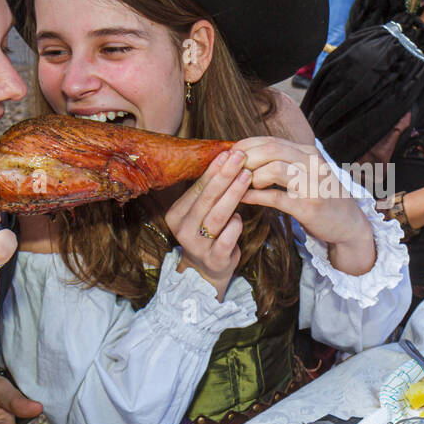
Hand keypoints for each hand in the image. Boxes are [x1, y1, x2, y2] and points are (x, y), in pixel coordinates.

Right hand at [165, 149, 249, 299]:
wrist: (206, 271)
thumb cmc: (209, 234)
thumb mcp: (203, 212)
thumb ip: (210, 191)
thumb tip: (228, 156)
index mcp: (176, 213)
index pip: (197, 187)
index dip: (214, 169)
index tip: (229, 152)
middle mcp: (182, 229)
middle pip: (206, 198)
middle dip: (225, 176)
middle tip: (241, 158)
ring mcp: (197, 246)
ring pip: (217, 216)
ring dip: (233, 195)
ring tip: (247, 177)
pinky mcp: (214, 258)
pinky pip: (227, 238)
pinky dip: (236, 225)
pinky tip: (242, 216)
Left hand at [233, 136, 375, 275]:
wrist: (349, 224)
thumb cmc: (322, 198)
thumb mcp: (307, 173)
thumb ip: (284, 163)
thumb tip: (248, 156)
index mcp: (309, 153)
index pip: (272, 140)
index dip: (246, 146)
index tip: (230, 156)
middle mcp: (313, 164)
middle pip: (271, 150)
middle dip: (245, 158)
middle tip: (230, 170)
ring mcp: (313, 185)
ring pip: (275, 169)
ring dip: (252, 176)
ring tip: (242, 185)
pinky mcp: (309, 207)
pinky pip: (276, 197)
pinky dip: (255, 197)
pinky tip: (243, 198)